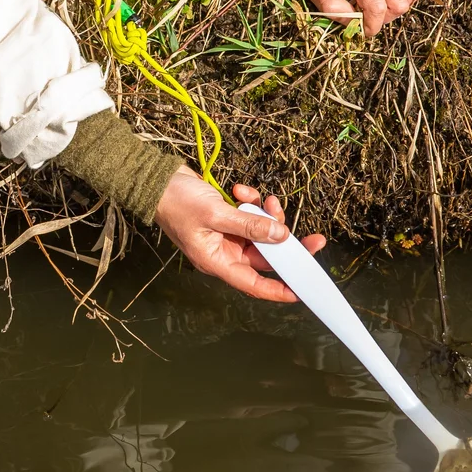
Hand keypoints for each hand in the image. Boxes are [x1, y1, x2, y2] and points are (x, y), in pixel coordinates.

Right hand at [154, 169, 324, 301]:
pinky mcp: (228, 218)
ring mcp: (227, 235)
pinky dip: (252, 202)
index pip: (255, 284)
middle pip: (266, 256)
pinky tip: (240, 190)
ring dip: (268, 216)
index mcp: (217, 262)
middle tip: (315, 239)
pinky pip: (251, 215)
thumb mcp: (216, 214)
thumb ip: (250, 226)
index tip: (304, 291)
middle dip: (288, 244)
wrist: (155, 180)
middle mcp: (224, 252)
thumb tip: (281, 235)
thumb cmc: (177, 202)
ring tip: (266, 200)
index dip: (280, 290)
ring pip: (262, 233)